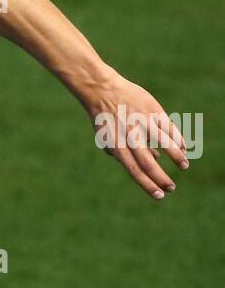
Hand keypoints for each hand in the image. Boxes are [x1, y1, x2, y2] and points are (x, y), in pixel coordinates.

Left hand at [81, 69, 187, 199]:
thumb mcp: (109, 139)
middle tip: (171, 188)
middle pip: (149, 163)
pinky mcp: (152, 110)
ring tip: (184, 166)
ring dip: (177, 157)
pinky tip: (183, 147)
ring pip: (165, 143)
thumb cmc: (105, 119)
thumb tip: (155, 160)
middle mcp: (131, 136)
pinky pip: (168, 127)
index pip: (135, 171)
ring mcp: (143, 123)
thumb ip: (128, 152)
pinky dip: (177, 138)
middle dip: (162, 178)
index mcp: (117, 146)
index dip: (148, 185)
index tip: (159, 195)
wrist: (103, 91)